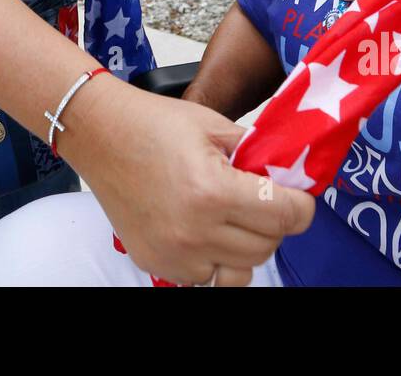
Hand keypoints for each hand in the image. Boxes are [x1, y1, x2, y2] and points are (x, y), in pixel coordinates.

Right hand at [62, 78, 314, 285]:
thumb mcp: (214, 126)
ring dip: (246, 246)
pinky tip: (203, 229)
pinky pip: (205, 276)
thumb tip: (289, 175)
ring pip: (240, 270)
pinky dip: (213, 259)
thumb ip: (255, 154)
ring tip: (233, 218)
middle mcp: (194, 231)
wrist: (99, 134)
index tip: (299, 199)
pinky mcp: (155, 264)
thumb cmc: (153, 123)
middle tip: (263, 201)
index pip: (284, 216)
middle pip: (267, 247)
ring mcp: (173, 254)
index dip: (301, 207)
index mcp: (213, 191)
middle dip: (274, 223)